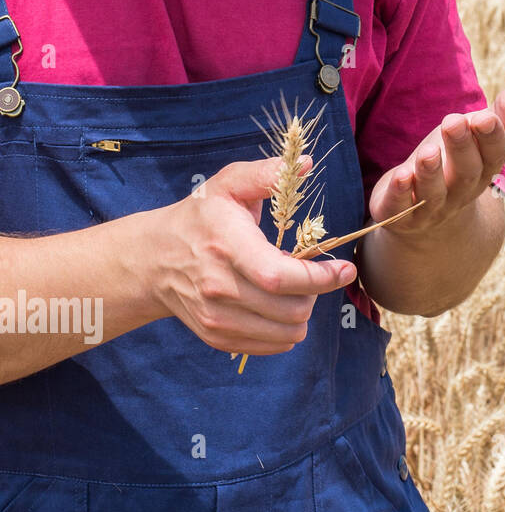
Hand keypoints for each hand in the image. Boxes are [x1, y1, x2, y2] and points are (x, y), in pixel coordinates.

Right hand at [145, 155, 356, 354]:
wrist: (152, 259)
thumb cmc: (200, 217)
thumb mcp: (228, 185)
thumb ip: (266, 174)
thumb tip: (306, 165)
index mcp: (227, 246)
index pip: (280, 277)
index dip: (321, 278)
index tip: (345, 269)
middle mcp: (219, 287)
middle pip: (290, 309)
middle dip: (316, 293)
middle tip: (313, 274)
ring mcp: (216, 317)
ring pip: (285, 332)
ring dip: (303, 312)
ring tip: (294, 289)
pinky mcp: (216, 336)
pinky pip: (270, 346)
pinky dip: (285, 331)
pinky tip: (278, 307)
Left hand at [368, 84, 504, 238]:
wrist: (429, 210)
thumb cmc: (456, 162)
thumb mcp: (476, 139)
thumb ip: (499, 117)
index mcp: (483, 170)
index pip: (494, 155)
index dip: (491, 137)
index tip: (485, 117)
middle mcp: (460, 192)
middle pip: (466, 173)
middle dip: (461, 147)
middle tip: (453, 121)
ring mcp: (431, 207)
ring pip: (433, 194)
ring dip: (430, 172)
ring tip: (428, 150)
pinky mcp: (400, 214)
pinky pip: (400, 208)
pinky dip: (399, 194)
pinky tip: (401, 175)